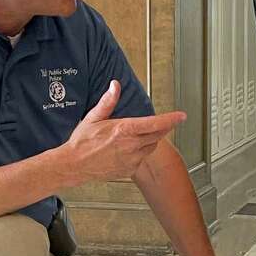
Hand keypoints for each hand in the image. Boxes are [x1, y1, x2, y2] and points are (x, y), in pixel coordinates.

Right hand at [65, 81, 185, 182]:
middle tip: (164, 122)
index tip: (181, 116)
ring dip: (151, 140)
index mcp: (124, 130)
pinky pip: (142, 159)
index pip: (155, 123)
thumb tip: (115, 86)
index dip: (171, 119)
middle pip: (157, 135)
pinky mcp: (129, 170)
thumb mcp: (93, 117)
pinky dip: (140, 152)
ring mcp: (131, 159)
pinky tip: (129, 149)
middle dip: (163, 128)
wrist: (74, 165)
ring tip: (139, 135)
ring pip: (151, 147)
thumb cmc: (82, 142)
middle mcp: (130, 146)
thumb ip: (108, 101)